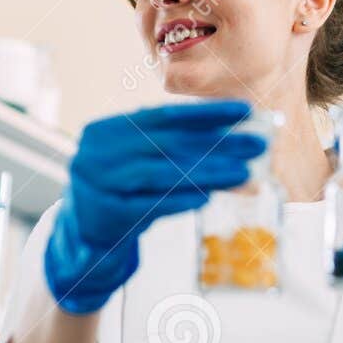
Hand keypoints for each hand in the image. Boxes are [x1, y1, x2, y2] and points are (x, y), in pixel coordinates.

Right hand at [44, 101, 264, 312]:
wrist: (85, 232)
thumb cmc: (124, 189)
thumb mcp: (141, 162)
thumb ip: (177, 149)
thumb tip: (237, 142)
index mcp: (108, 129)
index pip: (163, 115)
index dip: (206, 113)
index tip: (245, 110)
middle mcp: (98, 151)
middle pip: (168, 144)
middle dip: (218, 144)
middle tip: (257, 145)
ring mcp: (99, 183)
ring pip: (164, 173)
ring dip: (209, 172)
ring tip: (244, 172)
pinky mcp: (107, 214)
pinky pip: (153, 204)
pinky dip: (183, 199)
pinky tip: (209, 196)